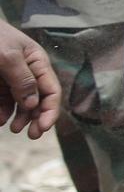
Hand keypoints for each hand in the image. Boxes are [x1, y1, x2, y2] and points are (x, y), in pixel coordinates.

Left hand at [0, 23, 59, 139]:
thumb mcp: (8, 56)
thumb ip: (23, 79)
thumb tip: (33, 104)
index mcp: (37, 63)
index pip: (51, 90)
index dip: (50, 110)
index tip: (43, 127)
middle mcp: (27, 72)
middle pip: (38, 100)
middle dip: (36, 118)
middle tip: (32, 135)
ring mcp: (10, 78)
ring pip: (21, 103)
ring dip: (20, 118)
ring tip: (13, 129)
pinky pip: (3, 101)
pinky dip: (3, 112)